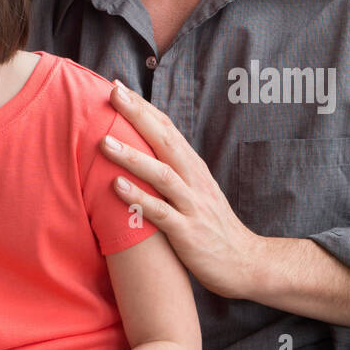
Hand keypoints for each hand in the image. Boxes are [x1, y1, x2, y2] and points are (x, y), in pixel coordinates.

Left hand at [101, 80, 263, 300]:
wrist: (245, 263)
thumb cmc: (211, 225)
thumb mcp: (195, 190)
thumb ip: (173, 169)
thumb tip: (145, 147)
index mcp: (193, 167)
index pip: (167, 128)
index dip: (143, 107)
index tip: (119, 87)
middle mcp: (194, 179)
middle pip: (164, 140)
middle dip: (138, 116)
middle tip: (113, 94)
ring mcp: (192, 205)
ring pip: (161, 174)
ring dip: (131, 156)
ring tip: (104, 141)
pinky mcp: (188, 232)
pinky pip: (161, 213)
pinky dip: (138, 198)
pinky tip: (116, 186)